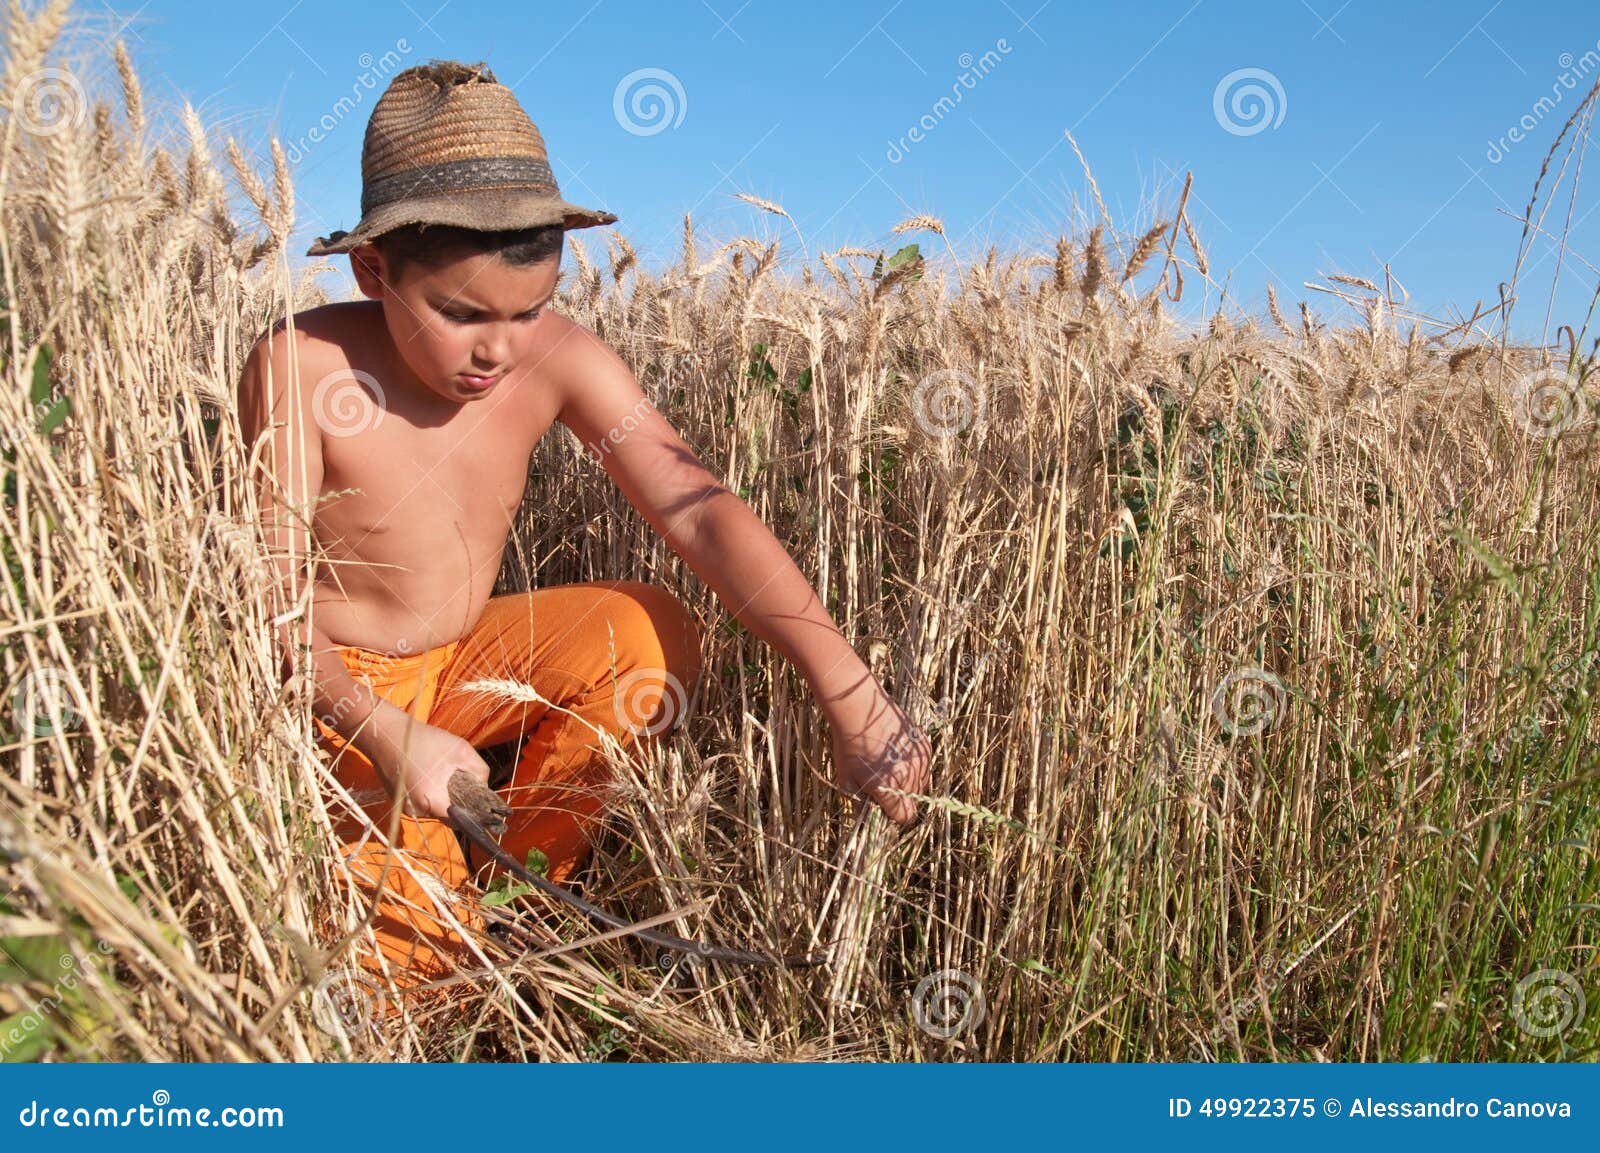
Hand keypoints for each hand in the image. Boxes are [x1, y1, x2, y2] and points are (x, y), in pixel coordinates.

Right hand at [369, 716, 495, 822]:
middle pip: (448, 815)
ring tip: (446, 776)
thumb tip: (483, 786)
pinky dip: (431, 794)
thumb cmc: (423, 740)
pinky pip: (423, 803)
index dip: (475, 815)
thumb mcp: (460, 750)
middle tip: (467, 786)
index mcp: (430, 802)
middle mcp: (416, 811)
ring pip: (435, 809)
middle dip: (459, 803)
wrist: (384, 733)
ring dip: (444, 798)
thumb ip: (479, 770)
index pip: (460, 820)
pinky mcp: (399, 801)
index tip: (488, 811)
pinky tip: (431, 775)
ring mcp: (405, 808)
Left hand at [827, 691, 931, 826]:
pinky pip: (923, 766)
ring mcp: (920, 761)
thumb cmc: (849, 745)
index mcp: (888, 788)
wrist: (861, 709)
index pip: (905, 817)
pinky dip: (913, 765)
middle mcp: (909, 777)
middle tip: (882, 782)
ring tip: (888, 765)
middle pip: (913, 801)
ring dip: (907, 781)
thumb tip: (871, 815)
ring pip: (920, 784)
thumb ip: (860, 803)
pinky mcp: (925, 747)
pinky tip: (896, 754)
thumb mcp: (846, 780)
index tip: (883, 805)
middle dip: (899, 797)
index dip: (893, 814)